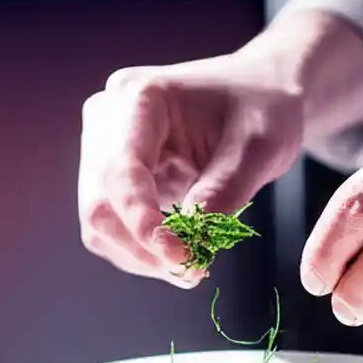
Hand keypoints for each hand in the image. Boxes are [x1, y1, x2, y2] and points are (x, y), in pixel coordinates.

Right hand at [78, 51, 304, 287]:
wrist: (259, 91)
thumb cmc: (263, 108)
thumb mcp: (260, 147)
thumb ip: (223, 191)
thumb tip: (188, 244)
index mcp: (139, 97)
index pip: (122, 172)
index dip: (142, 222)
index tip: (180, 258)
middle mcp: (107, 120)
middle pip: (99, 203)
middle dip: (141, 247)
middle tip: (191, 271)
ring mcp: (101, 147)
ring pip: (99, 221)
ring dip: (140, 254)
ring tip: (190, 264)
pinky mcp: (109, 173)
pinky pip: (111, 224)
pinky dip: (141, 247)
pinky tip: (177, 249)